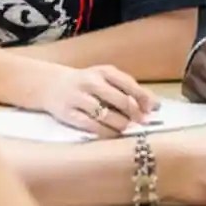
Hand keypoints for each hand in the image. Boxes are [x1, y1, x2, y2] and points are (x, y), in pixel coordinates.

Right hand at [39, 65, 158, 136]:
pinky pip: (92, 126)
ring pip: (106, 115)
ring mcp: (78, 98)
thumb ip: (127, 89)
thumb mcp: (105, 78)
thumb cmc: (86, 83)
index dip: (144, 98)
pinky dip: (105, 132)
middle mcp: (90, 82)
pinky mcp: (69, 114)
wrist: (50, 85)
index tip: (154, 109)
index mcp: (103, 71)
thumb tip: (155, 106)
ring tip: (126, 128)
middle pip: (120, 100)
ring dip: (121, 125)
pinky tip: (112, 134)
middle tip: (141, 123)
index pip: (129, 84)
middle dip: (134, 114)